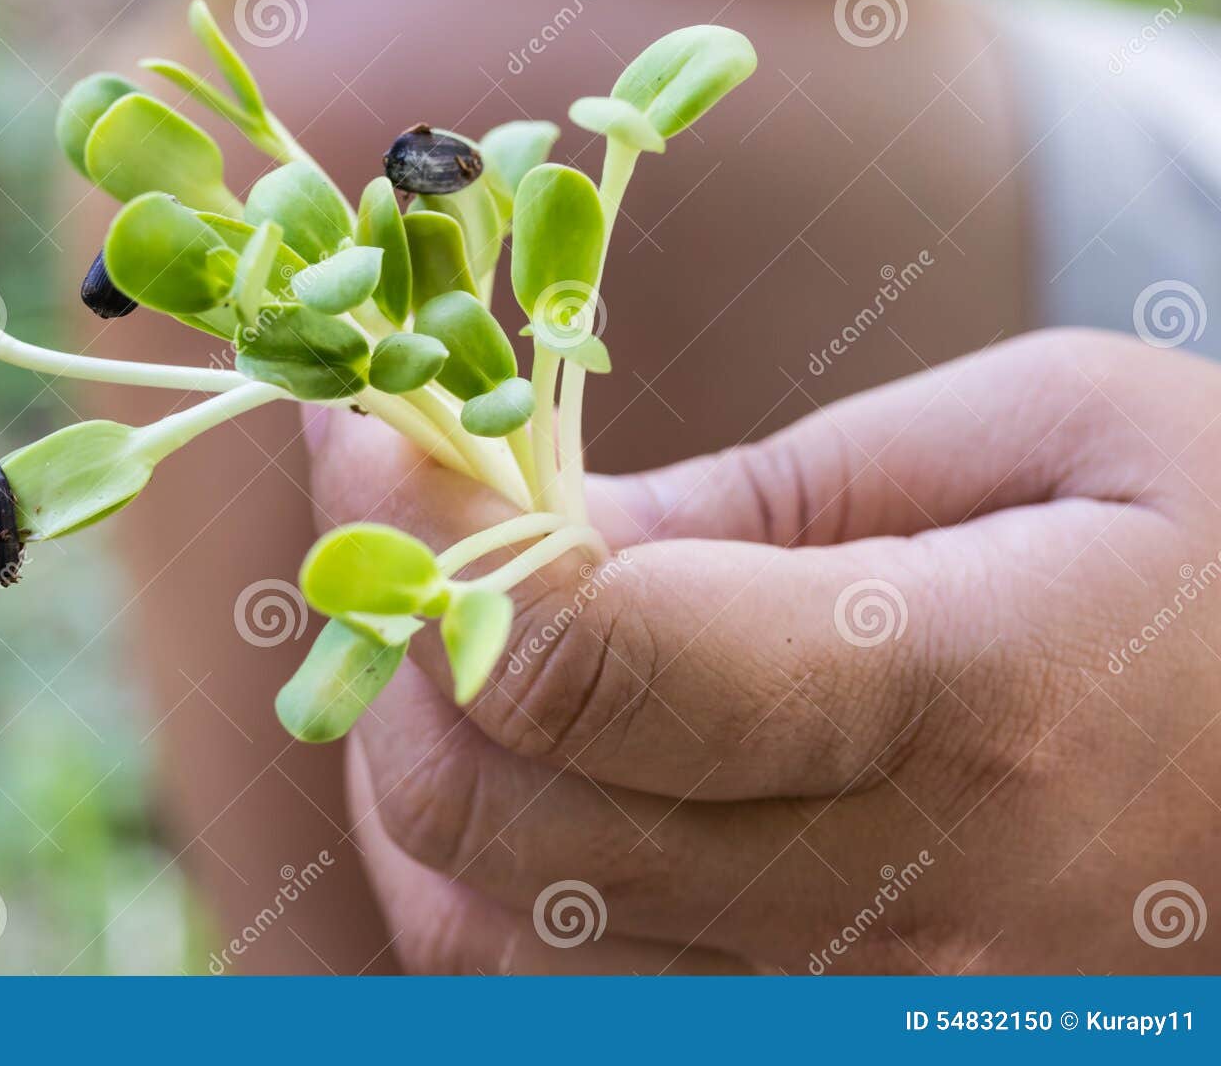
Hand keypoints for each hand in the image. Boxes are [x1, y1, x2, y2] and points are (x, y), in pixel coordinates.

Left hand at [303, 328, 1220, 973]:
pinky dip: (492, 892)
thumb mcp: (1060, 438)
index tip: (369, 427)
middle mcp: (896, 912)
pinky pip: (568, 1013)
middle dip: (392, 650)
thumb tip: (539, 526)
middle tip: (404, 522)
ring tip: (459, 643)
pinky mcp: (847, 1054)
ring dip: (419, 777)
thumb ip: (776, 496)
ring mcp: (863, 1024)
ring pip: (491, 948)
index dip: (422, 532)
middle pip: (493, 820)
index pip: (584, 662)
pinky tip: (538, 781)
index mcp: (961, 702)